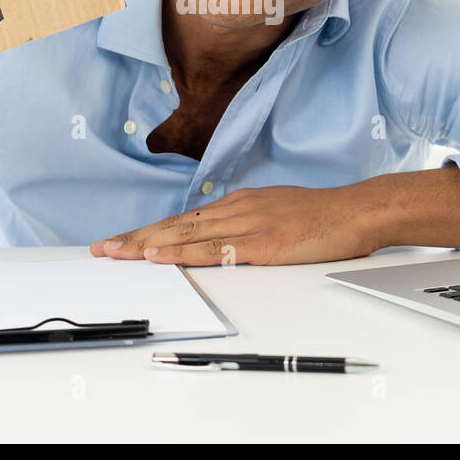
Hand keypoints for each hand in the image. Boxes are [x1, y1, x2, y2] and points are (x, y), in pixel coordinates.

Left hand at [88, 184, 381, 265]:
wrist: (357, 211)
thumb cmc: (323, 217)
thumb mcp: (277, 213)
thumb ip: (247, 224)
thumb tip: (223, 239)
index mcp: (238, 204)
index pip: (183, 220)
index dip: (150, 231)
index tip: (122, 241)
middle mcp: (235, 209)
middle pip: (175, 225)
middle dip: (135, 237)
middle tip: (102, 248)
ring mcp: (246, 224)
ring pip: (185, 234)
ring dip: (145, 244)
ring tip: (115, 253)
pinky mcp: (260, 243)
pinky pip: (213, 249)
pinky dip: (180, 252)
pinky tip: (157, 256)